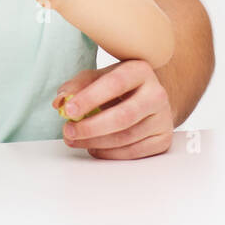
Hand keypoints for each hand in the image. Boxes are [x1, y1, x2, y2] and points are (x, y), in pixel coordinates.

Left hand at [50, 60, 175, 158]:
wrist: (147, 99)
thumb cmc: (116, 86)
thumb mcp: (96, 78)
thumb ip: (75, 86)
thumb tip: (60, 101)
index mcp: (139, 71)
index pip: (114, 84)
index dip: (89, 98)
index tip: (68, 110)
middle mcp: (157, 93)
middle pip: (123, 116)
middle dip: (91, 127)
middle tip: (68, 131)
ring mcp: (163, 118)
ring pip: (127, 137)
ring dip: (95, 142)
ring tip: (75, 140)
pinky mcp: (163, 138)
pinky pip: (134, 152)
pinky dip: (110, 153)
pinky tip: (94, 147)